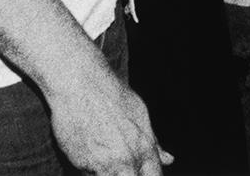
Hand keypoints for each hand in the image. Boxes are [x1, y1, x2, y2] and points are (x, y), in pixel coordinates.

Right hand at [46, 62, 171, 175]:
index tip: (142, 172)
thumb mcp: (139, 114)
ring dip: (111, 173)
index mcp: (145, 146)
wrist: (80, 83)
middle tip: (123, 166)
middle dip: (130, 175)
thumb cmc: (111, 94)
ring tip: (105, 153)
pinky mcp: (81, 164)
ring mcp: (104, 163)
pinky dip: (92, 171)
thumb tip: (169, 160)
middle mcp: (127, 158)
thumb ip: (153, 143)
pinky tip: (90, 152)